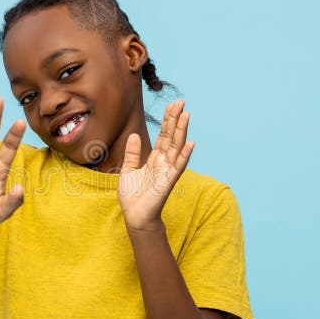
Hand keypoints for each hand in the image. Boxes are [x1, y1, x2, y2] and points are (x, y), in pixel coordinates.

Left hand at [118, 99, 194, 230]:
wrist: (134, 216)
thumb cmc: (133, 196)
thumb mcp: (128, 169)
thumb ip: (133, 153)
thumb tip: (134, 135)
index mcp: (155, 159)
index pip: (163, 136)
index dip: (167, 121)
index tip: (171, 105)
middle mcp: (164, 162)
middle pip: (172, 137)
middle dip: (176, 120)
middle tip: (181, 101)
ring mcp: (168, 171)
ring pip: (177, 147)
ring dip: (182, 131)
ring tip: (186, 114)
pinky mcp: (168, 182)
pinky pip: (178, 166)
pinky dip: (185, 155)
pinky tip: (191, 142)